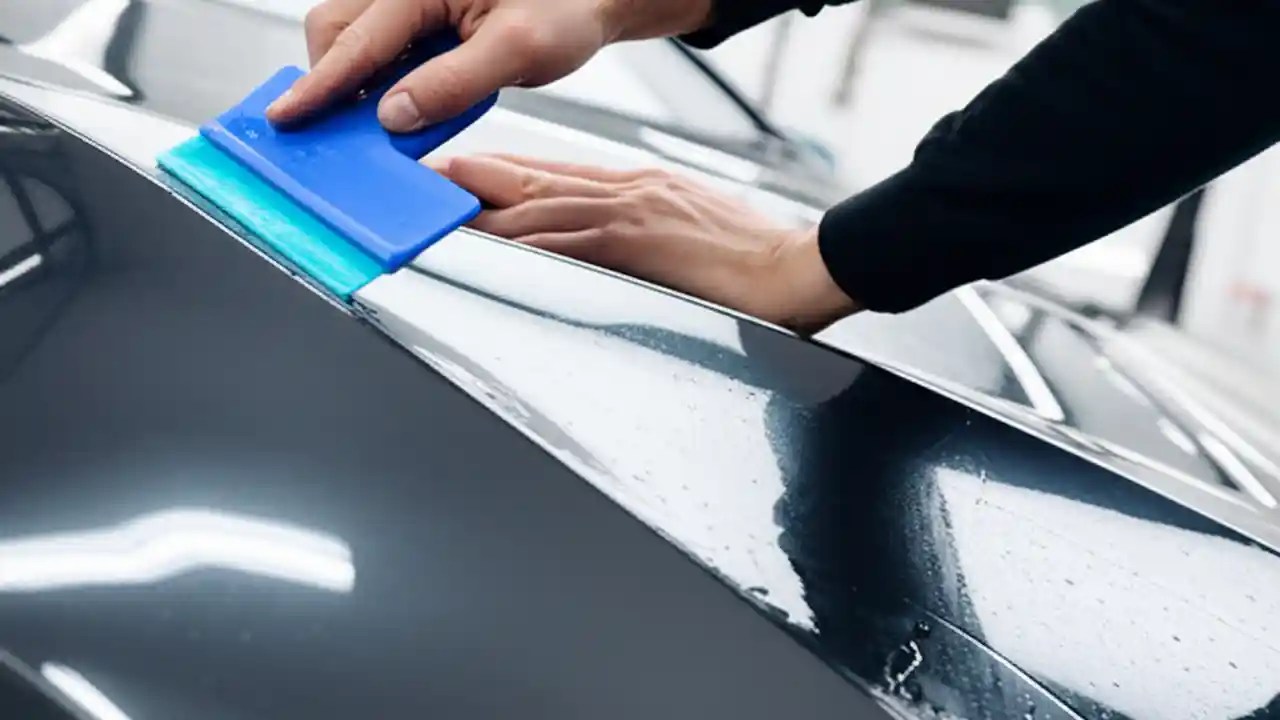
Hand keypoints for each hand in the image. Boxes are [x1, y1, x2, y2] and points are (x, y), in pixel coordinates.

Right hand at [266, 0, 713, 131]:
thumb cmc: (565, 6)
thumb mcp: (518, 50)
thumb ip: (452, 84)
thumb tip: (393, 116)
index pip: (357, 41)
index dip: (319, 86)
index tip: (286, 117)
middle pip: (337, 32)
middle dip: (334, 82)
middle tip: (347, 134)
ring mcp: (409, 0)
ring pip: (353, 39)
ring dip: (359, 83)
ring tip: (384, 123)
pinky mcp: (419, 17)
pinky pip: (380, 46)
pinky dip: (382, 79)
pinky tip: (408, 105)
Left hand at [429, 155, 859, 332]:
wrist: (793, 269)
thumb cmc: (749, 254)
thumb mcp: (689, 222)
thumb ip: (643, 225)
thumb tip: (612, 239)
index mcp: (637, 186)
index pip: (556, 171)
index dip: (505, 170)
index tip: (465, 171)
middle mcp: (624, 191)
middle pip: (535, 178)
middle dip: (477, 177)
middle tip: (426, 180)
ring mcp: (626, 214)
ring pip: (536, 203)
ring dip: (481, 205)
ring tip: (435, 207)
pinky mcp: (631, 245)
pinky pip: (560, 241)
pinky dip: (517, 241)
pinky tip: (485, 244)